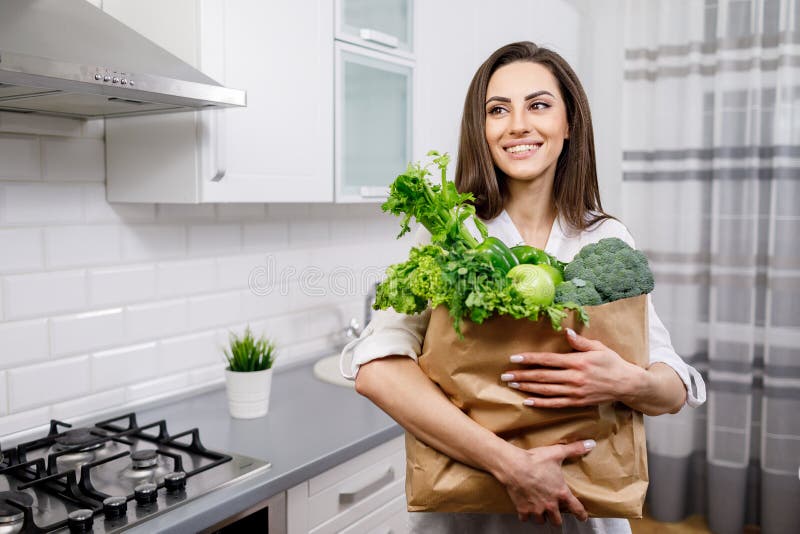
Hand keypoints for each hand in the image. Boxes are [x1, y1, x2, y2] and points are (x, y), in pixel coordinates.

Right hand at [496, 439, 593, 523]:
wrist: (514, 466)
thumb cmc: (535, 460)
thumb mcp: (557, 453)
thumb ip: (574, 449)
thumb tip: (590, 443)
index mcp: (560, 493)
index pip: (576, 508)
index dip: (581, 515)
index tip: (582, 517)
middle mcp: (550, 504)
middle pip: (557, 521)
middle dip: (557, 519)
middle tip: (556, 515)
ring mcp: (536, 508)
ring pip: (541, 521)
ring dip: (541, 517)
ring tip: (540, 512)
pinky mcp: (522, 509)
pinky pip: (525, 518)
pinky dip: (525, 515)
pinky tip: (525, 510)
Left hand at [500, 328, 644, 407]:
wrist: (627, 384)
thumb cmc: (612, 362)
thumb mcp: (598, 347)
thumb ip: (580, 342)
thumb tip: (566, 331)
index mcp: (577, 362)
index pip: (548, 360)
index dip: (530, 359)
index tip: (514, 358)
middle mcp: (574, 377)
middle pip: (543, 376)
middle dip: (522, 375)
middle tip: (505, 375)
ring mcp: (575, 392)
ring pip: (546, 390)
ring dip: (527, 388)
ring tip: (512, 385)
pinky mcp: (577, 402)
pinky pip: (556, 404)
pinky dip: (541, 404)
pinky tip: (528, 401)